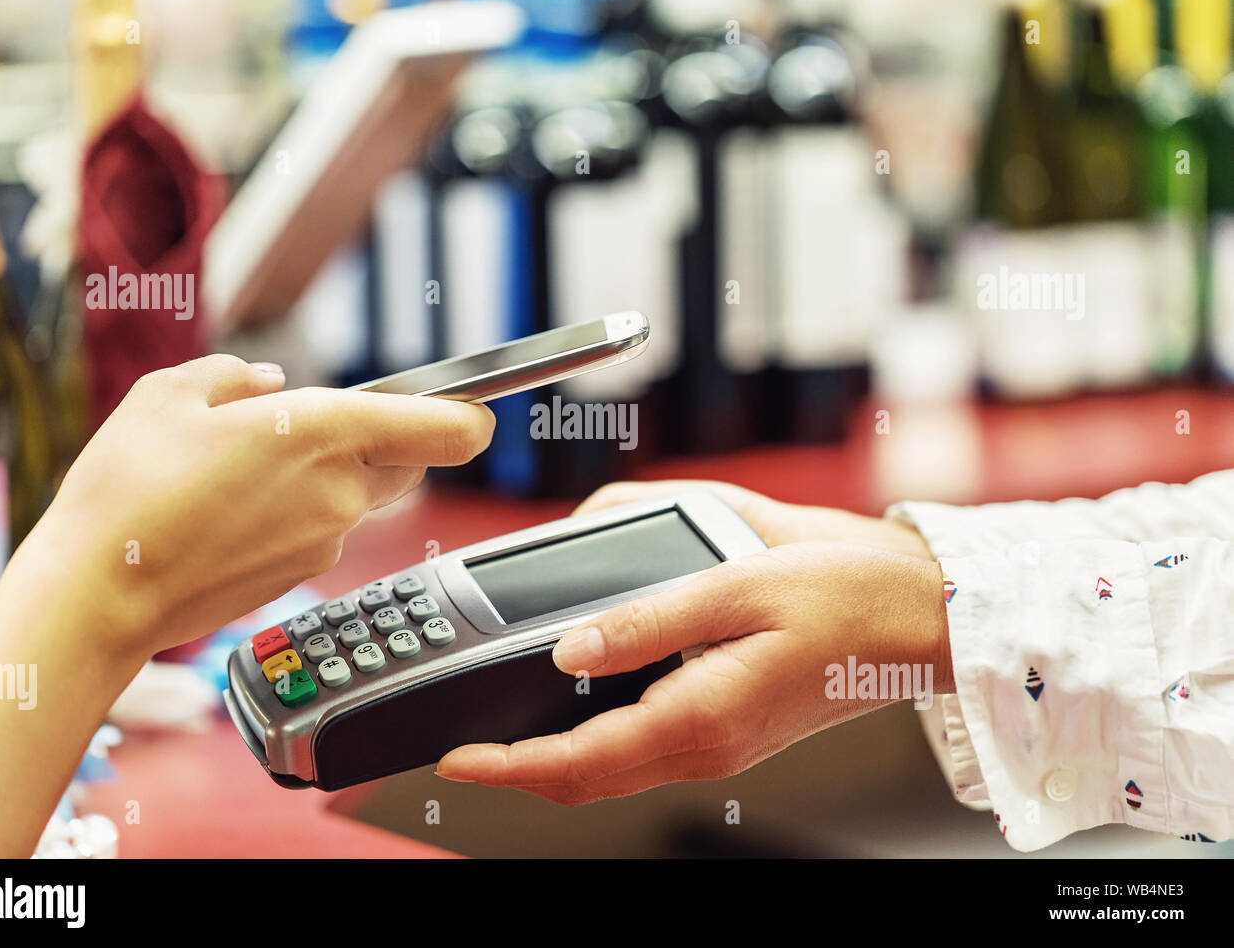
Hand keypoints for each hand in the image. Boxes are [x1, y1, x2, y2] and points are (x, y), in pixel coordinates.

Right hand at [8, 354, 494, 661]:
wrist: (100, 591)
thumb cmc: (129, 487)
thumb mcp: (170, 395)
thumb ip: (235, 376)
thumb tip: (271, 381)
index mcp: (324, 432)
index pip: (447, 429)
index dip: (471, 415)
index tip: (474, 403)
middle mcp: (342, 491)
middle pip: (411, 460)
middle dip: (388, 438)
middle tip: (320, 427)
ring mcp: (326, 539)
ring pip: (363, 495)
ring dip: (333, 476)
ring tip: (249, 470)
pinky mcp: (302, 575)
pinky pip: (324, 528)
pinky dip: (301, 512)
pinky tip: (236, 509)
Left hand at [436, 484, 948, 802]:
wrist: (913, 620)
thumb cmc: (842, 599)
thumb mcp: (735, 588)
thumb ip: (644, 620)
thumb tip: (570, 647)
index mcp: (702, 716)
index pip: (581, 762)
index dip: (509, 768)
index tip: (457, 760)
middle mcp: (707, 745)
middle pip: (590, 782)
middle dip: (519, 776)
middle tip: (465, 756)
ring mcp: (720, 746)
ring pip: (615, 773)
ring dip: (554, 765)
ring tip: (508, 738)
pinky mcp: (731, 732)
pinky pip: (645, 756)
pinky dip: (596, 749)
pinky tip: (579, 718)